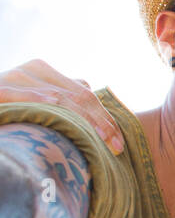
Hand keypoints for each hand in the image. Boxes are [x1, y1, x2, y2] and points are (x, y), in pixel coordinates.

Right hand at [0, 59, 124, 154]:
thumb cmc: (8, 110)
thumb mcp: (35, 100)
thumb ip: (57, 92)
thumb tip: (85, 84)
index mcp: (42, 71)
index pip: (84, 94)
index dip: (105, 118)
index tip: (120, 143)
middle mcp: (30, 70)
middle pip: (77, 96)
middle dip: (101, 123)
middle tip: (118, 147)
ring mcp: (13, 78)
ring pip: (59, 99)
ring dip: (85, 122)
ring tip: (103, 143)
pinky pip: (23, 96)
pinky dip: (42, 102)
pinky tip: (57, 109)